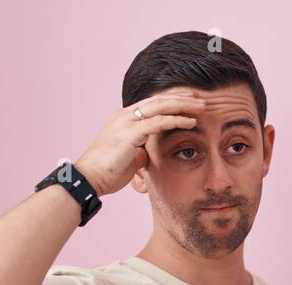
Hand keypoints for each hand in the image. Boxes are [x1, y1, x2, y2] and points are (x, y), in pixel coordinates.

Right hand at [74, 90, 205, 196]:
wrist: (90, 178)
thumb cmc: (107, 172)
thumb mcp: (127, 157)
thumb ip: (138, 149)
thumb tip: (146, 152)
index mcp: (123, 118)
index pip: (152, 104)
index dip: (172, 102)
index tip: (190, 103)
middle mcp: (124, 115)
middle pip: (158, 100)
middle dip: (181, 98)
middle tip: (201, 99)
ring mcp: (127, 122)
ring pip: (160, 106)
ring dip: (183, 105)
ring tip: (202, 107)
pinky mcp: (130, 133)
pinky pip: (159, 122)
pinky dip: (176, 120)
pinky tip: (191, 122)